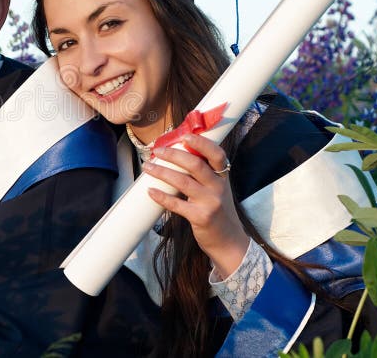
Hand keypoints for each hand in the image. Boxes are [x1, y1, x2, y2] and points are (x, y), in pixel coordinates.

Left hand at [143, 134, 248, 278]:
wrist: (229, 241)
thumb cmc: (217, 210)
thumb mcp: (216, 188)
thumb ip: (203, 173)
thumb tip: (178, 153)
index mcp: (222, 177)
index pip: (217, 154)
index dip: (202, 143)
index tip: (185, 136)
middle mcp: (218, 187)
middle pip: (196, 165)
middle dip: (174, 155)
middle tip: (157, 150)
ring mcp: (210, 202)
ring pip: (183, 182)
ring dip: (162, 172)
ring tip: (148, 166)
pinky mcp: (201, 218)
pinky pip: (177, 205)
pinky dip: (162, 197)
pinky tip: (150, 191)